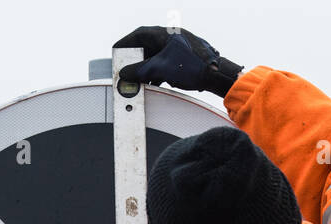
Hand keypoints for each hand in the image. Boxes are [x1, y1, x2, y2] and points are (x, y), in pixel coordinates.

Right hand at [113, 26, 240, 96]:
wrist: (215, 75)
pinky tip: (151, 83)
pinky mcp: (181, 60)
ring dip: (144, 69)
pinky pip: (162, 65)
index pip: (139, 35)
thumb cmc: (192, 66)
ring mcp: (176, 49)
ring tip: (136, 80)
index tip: (115, 52)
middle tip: (125, 70)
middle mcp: (169, 39)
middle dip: (134, 60)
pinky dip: (154, 73)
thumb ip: (140, 70)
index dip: (125, 44)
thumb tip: (125, 73)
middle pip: (145, 47)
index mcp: (164, 34)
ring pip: (153, 57)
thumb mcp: (160, 69)